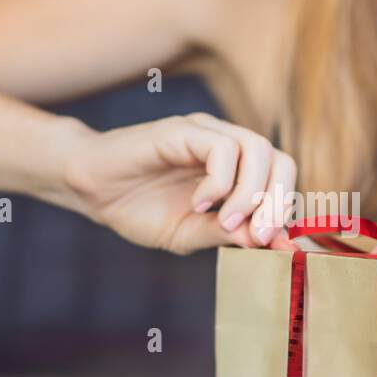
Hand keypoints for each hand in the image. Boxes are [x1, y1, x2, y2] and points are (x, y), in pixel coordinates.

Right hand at [65, 113, 296, 253]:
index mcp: (236, 170)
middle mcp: (227, 146)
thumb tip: (266, 242)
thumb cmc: (138, 209)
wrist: (92, 190)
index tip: (274, 246)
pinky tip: (199, 202)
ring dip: (250, 193)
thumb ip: (225, 233)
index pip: (281, 179)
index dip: (284, 211)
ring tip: (225, 220)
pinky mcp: (183, 130)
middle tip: (258, 236)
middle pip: (280, 160)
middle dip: (277, 202)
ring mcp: (206, 134)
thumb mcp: (189, 233)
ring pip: (257, 149)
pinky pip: (221, 148)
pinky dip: (220, 181)